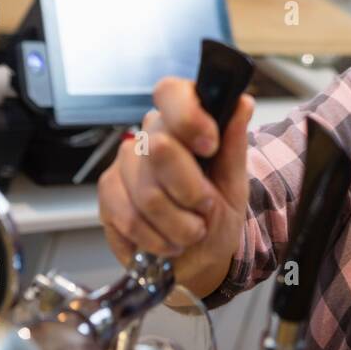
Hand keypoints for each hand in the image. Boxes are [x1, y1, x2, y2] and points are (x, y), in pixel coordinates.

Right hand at [98, 77, 254, 297]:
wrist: (197, 257)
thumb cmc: (217, 215)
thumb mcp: (234, 184)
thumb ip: (234, 144)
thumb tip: (242, 102)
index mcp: (183, 119)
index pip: (170, 92)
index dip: (187, 117)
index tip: (209, 146)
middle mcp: (150, 133)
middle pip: (160, 149)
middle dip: (191, 192)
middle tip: (205, 208)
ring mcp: (125, 161)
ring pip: (147, 192)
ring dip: (177, 224)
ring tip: (189, 231)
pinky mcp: (107, 191)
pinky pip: (129, 217)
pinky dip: (156, 238)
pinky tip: (166, 241)